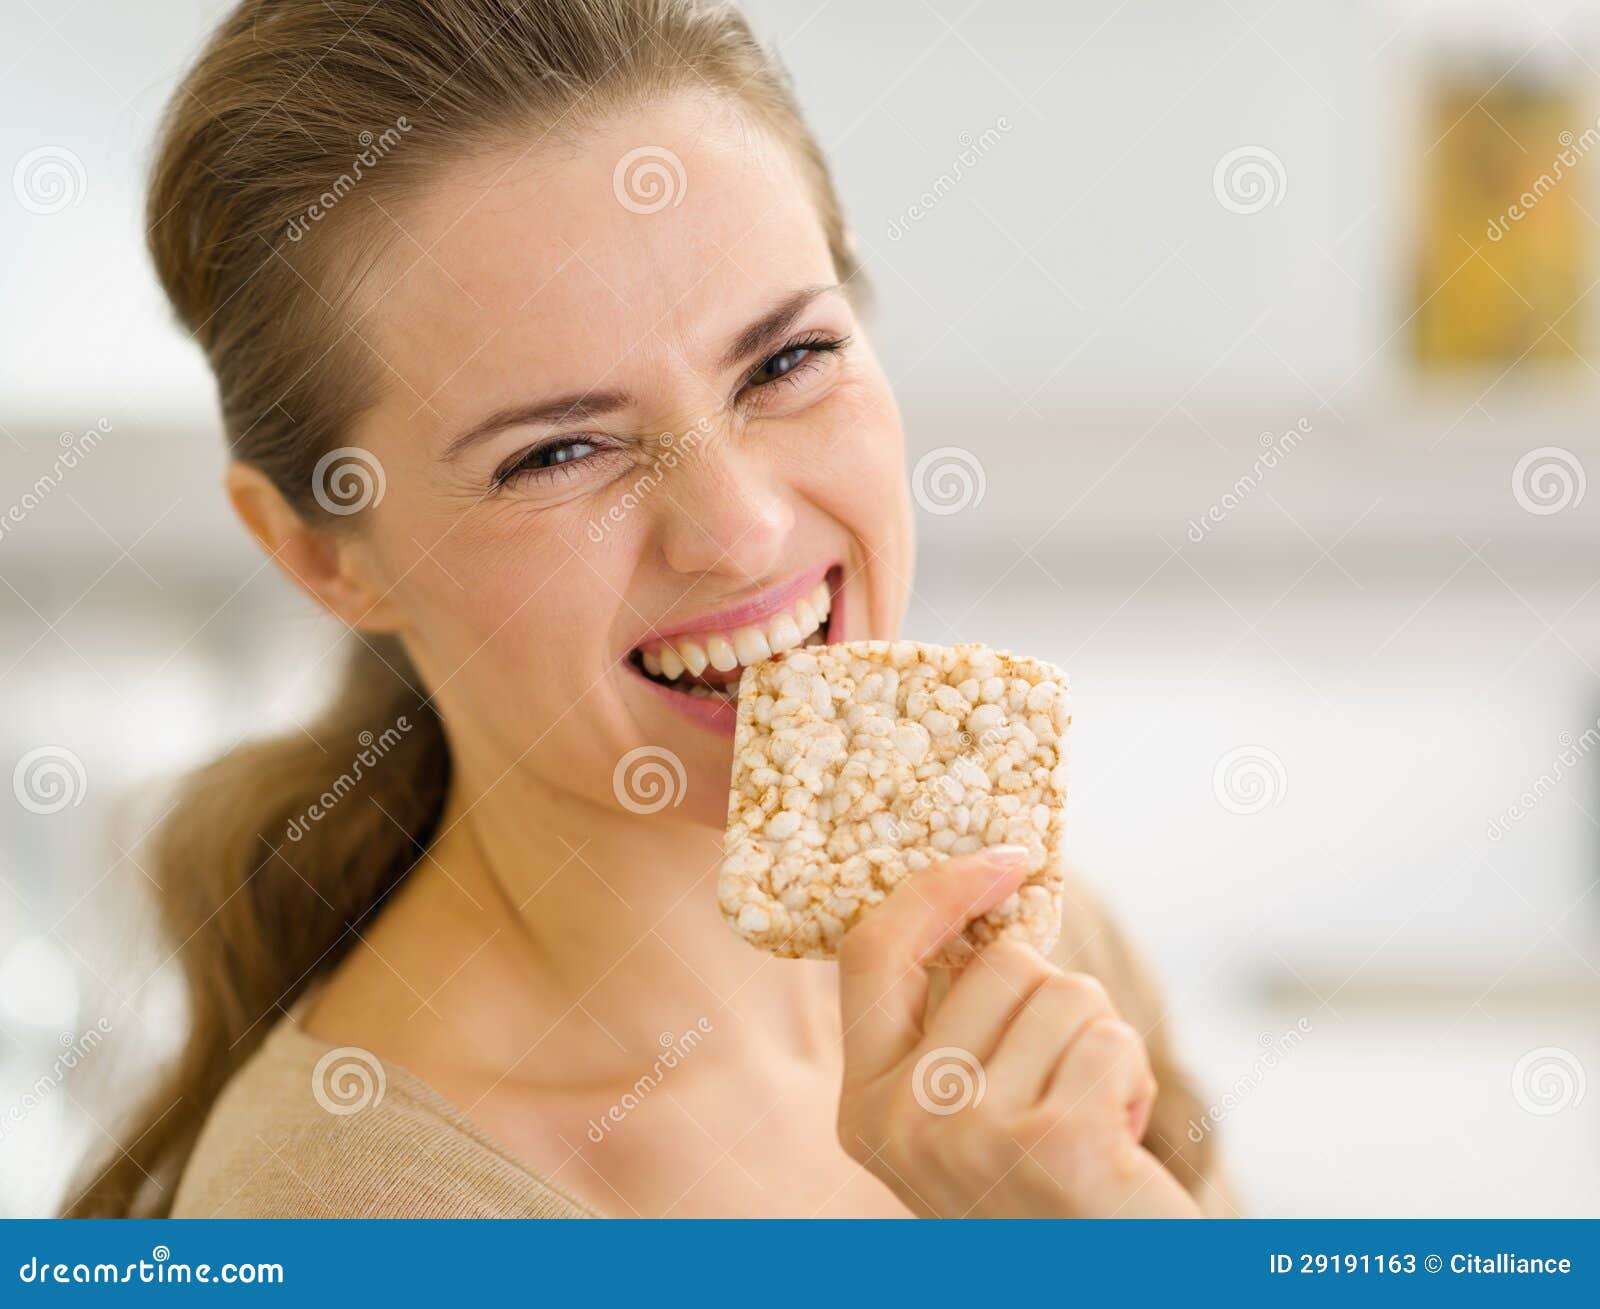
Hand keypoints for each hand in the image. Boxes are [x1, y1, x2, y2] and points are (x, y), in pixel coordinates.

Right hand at [835, 847, 1200, 1217]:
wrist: (1105, 1289)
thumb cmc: (1045, 1196)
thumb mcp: (964, 1116)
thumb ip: (949, 1027)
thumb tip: (984, 904)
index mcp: (865, 1106)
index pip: (872, 952)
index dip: (936, 890)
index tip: (1003, 859)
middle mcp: (900, 1120)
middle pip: (996, 964)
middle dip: (1054, 1004)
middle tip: (1061, 1085)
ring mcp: (970, 1134)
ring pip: (1063, 993)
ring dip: (1099, 1045)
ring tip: (1091, 1121)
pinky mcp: (1053, 1144)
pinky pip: (1110, 1038)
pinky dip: (1136, 1081)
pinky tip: (1121, 1147)